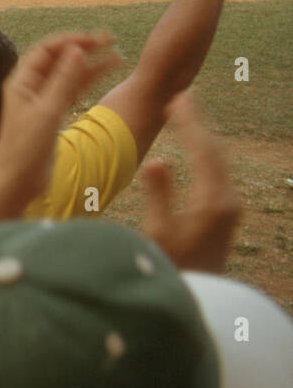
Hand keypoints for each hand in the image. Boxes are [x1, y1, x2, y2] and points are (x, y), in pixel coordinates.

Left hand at [0, 32, 120, 219]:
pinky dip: (89, 81)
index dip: (71, 40)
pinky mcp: (53, 113)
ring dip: (91, 64)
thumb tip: (76, 49)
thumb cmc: (26, 148)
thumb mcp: (47, 111)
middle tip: (111, 40)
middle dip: (83, 47)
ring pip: (69, 74)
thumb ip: (63, 81)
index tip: (97, 40)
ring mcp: (43, 99)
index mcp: (21, 81)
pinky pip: (73, 90)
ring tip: (119, 56)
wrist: (18, 181)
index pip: (47, 49)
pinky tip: (108, 72)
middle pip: (59, 58)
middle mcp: (30, 86)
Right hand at [140, 92, 240, 272]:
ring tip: (187, 109)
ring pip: (218, 159)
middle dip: (199, 120)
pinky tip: (194, 143)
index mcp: (212, 201)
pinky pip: (217, 170)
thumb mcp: (157, 232)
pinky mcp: (226, 211)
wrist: (194, 296)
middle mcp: (228, 200)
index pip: (202, 150)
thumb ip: (159, 195)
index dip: (188, 122)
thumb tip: (158, 160)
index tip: (175, 98)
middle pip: (215, 150)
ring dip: (202, 133)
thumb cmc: (169, 268)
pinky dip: (205, 150)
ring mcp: (230, 206)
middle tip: (184, 91)